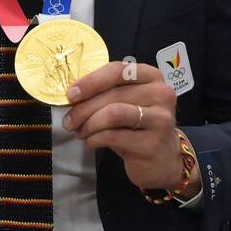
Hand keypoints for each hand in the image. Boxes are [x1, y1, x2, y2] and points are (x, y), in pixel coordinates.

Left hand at [61, 61, 199, 195]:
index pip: (118, 70)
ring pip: (113, 113)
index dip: (91, 81)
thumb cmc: (137, 128)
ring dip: (89, 124)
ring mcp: (160, 118)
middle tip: (68, 121)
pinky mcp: (153, 142)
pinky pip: (114, 136)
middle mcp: (161, 94)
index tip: (71, 94)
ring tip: (79, 132)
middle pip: (113, 94)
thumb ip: (105, 93)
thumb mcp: (125, 104)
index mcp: (152, 77)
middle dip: (84, 108)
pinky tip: (90, 143)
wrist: (162, 160)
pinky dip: (95, 139)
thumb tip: (72, 95)